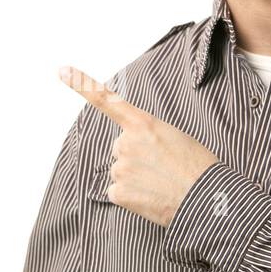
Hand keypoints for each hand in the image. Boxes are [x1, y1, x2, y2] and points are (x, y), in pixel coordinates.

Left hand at [59, 65, 220, 227]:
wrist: (207, 200)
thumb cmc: (199, 168)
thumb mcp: (176, 138)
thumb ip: (149, 136)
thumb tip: (136, 153)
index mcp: (143, 124)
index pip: (107, 101)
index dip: (82, 84)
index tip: (62, 71)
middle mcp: (126, 143)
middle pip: (121, 148)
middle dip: (137, 158)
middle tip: (163, 169)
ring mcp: (120, 168)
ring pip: (121, 172)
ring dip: (137, 179)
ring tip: (162, 185)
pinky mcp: (118, 193)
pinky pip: (118, 192)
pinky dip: (132, 198)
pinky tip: (152, 198)